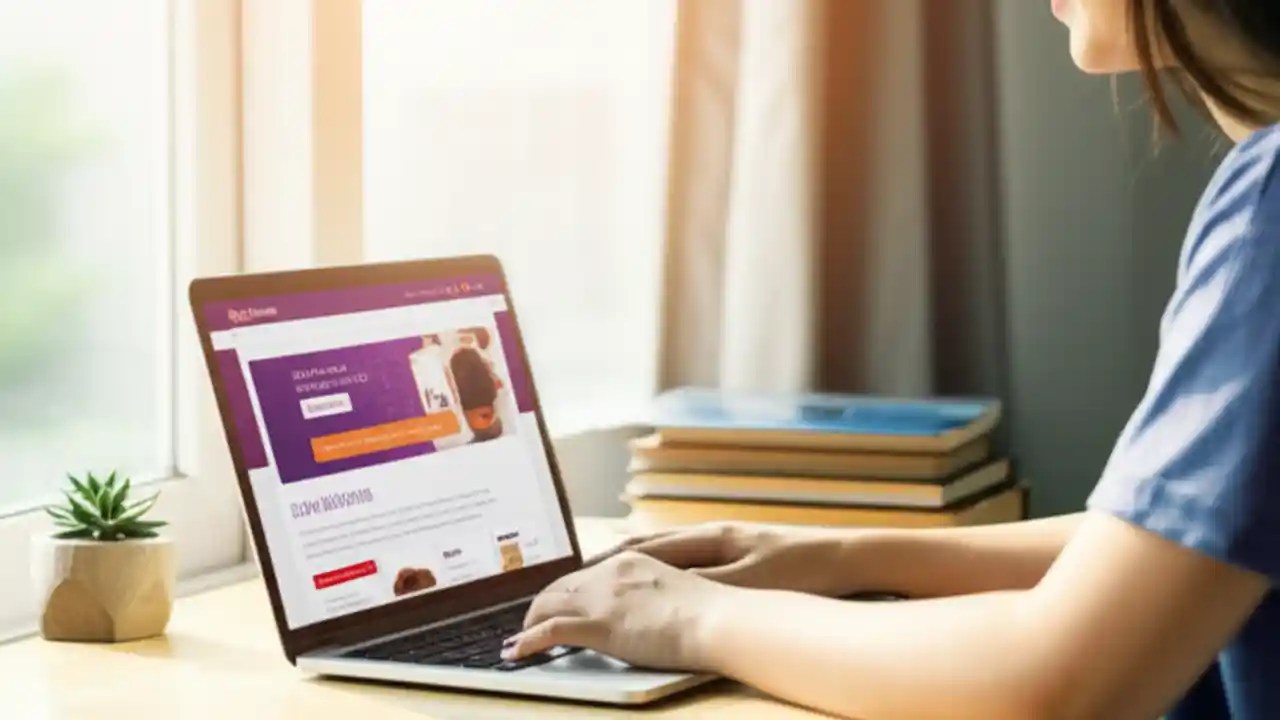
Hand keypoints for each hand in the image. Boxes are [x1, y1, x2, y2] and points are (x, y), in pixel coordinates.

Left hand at [502, 551, 734, 670]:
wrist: (716, 619)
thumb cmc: (708, 612)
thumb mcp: (672, 590)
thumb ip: (648, 593)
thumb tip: (640, 608)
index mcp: (628, 562)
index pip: (582, 574)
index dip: (563, 591)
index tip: (554, 603)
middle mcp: (608, 574)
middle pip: (558, 587)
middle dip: (540, 605)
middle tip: (529, 623)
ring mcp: (602, 598)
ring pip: (547, 605)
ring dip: (528, 623)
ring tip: (517, 640)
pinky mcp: (599, 626)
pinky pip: (549, 631)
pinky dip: (526, 641)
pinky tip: (515, 652)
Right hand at [591, 523, 857, 596]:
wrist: (845, 556)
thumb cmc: (800, 570)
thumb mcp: (749, 583)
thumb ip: (703, 584)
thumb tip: (658, 585)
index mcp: (710, 537)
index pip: (646, 549)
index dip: (609, 564)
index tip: (578, 577)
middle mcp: (711, 532)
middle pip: (649, 545)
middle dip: (610, 560)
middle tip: (576, 577)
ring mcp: (724, 539)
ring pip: (665, 549)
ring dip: (631, 561)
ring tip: (602, 575)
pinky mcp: (738, 550)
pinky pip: (684, 555)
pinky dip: (658, 565)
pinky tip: (656, 577)